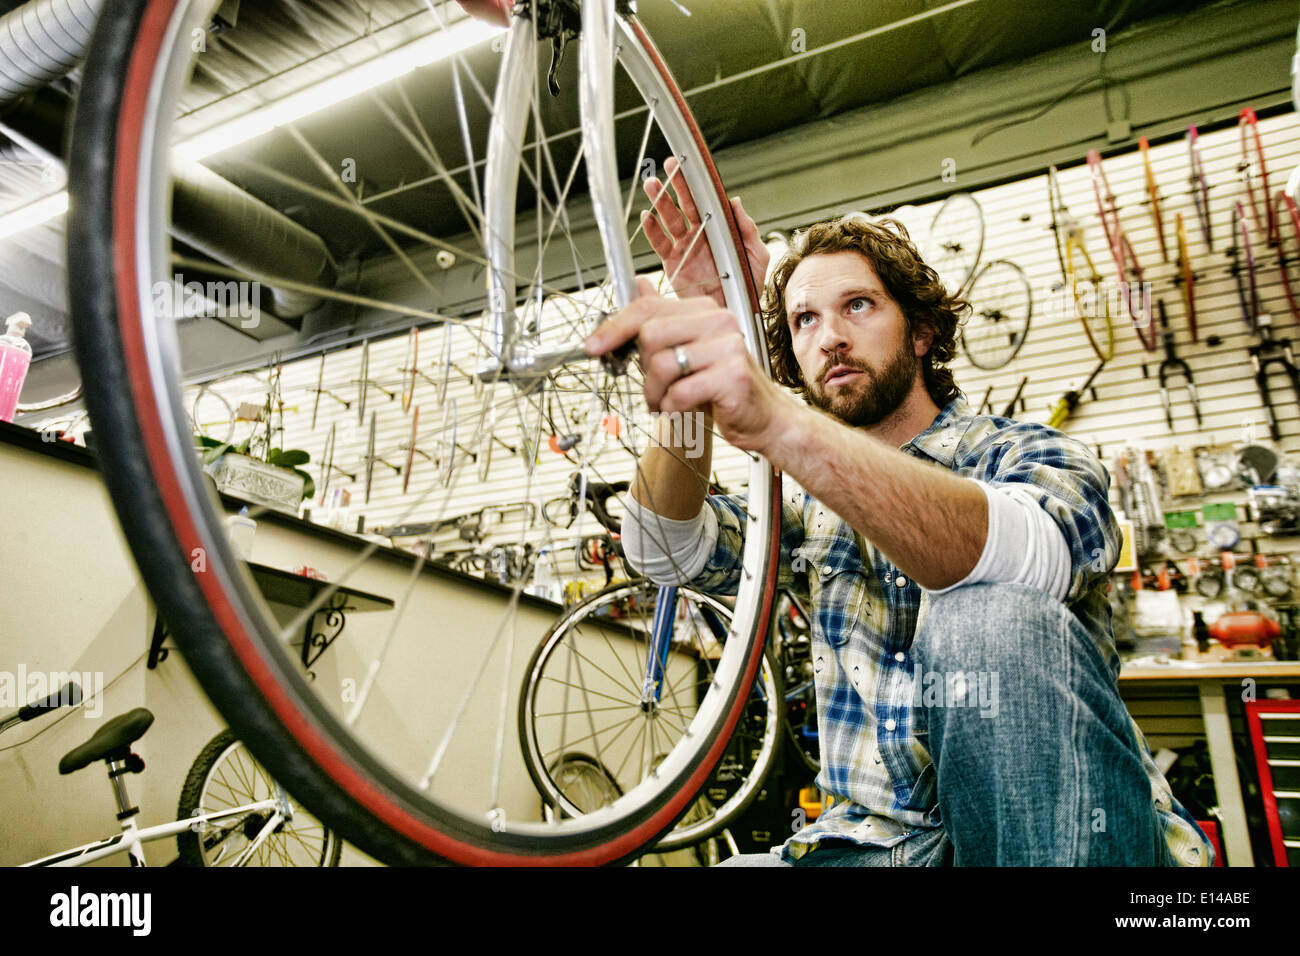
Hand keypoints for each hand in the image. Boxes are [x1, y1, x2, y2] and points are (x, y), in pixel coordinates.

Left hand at [585, 276, 796, 454]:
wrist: (763, 418)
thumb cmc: (722, 387)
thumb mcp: (688, 350)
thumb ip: (663, 320)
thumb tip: (636, 284)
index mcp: (705, 311)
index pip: (648, 308)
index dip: (614, 327)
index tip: (593, 346)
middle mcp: (719, 321)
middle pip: (650, 335)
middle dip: (642, 369)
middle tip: (654, 388)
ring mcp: (728, 346)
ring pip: (661, 365)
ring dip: (655, 393)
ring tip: (667, 403)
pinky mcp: (732, 375)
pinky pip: (679, 392)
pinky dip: (672, 407)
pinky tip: (683, 410)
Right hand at [641, 157, 769, 305]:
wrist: (733, 311)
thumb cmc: (748, 286)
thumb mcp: (757, 255)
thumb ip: (747, 229)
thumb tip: (736, 202)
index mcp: (718, 229)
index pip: (705, 200)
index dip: (696, 183)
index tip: (688, 165)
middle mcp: (699, 235)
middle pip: (684, 204)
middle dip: (675, 184)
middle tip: (669, 165)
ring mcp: (684, 248)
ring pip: (669, 219)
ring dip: (660, 201)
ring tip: (652, 184)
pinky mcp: (672, 264)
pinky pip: (660, 244)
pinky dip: (652, 230)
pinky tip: (648, 216)